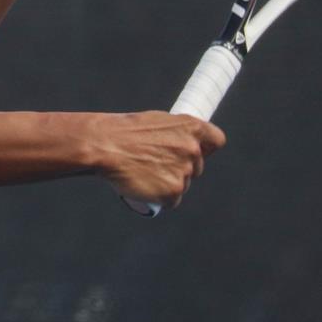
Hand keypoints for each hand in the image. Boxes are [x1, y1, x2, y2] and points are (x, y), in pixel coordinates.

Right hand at [95, 112, 226, 207]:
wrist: (105, 145)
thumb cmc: (126, 131)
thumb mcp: (158, 121)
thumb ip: (177, 132)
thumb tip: (187, 142)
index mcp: (192, 127)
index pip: (216, 140)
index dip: (206, 148)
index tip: (195, 152)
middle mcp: (193, 150)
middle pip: (196, 167)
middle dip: (180, 168)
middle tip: (155, 163)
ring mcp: (184, 172)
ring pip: (183, 184)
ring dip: (168, 183)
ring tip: (144, 172)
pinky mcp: (173, 192)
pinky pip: (172, 201)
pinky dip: (159, 197)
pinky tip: (145, 186)